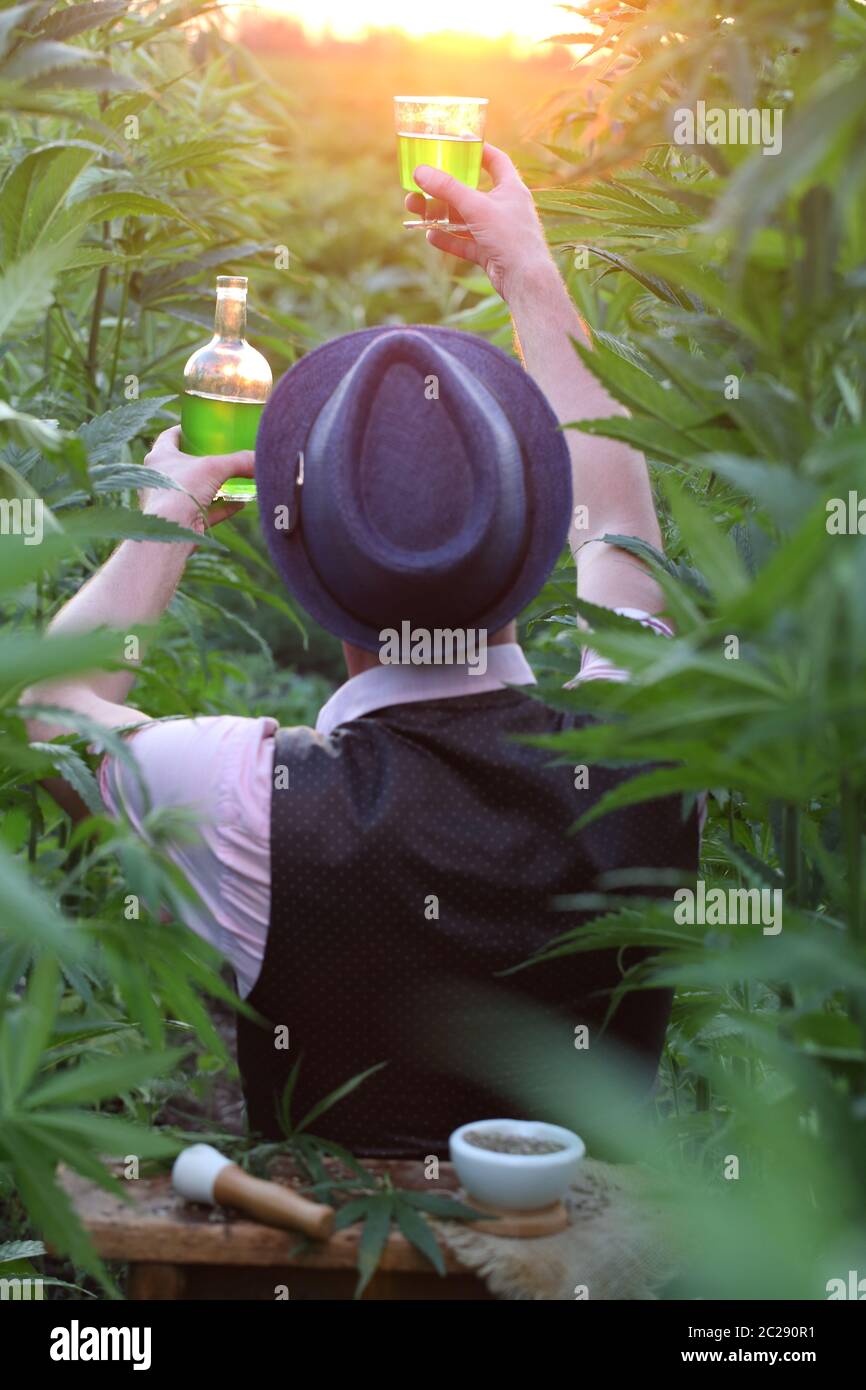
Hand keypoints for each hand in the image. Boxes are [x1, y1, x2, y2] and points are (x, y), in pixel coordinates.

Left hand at [140, 426, 254, 529]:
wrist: (171, 530)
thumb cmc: (182, 490)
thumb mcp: (214, 467)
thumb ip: (239, 461)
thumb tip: (261, 458)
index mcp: (160, 457)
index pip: (169, 436)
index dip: (184, 429)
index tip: (199, 426)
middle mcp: (162, 478)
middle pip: (182, 463)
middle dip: (201, 459)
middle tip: (220, 452)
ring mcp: (172, 501)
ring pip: (195, 490)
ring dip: (214, 486)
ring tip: (233, 478)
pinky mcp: (184, 520)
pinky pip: (206, 512)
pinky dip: (223, 507)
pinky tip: (240, 504)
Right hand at [407, 143, 555, 300]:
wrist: (525, 280)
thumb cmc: (510, 237)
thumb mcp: (477, 207)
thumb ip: (448, 189)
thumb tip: (420, 172)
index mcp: (511, 188)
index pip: (496, 160)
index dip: (479, 150)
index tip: (459, 143)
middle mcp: (504, 208)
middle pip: (470, 192)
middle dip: (444, 189)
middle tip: (421, 185)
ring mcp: (496, 231)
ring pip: (463, 219)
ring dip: (440, 214)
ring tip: (415, 210)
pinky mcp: (489, 252)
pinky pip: (464, 243)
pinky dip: (448, 239)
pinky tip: (430, 235)